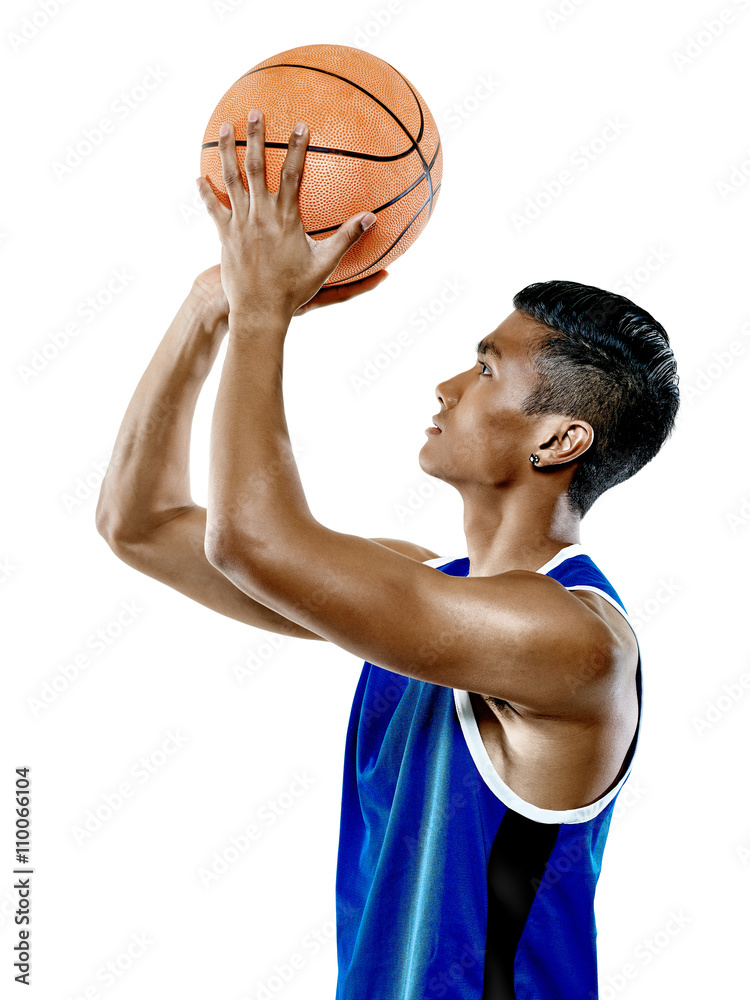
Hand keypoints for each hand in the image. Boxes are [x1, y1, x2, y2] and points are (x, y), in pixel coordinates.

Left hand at [196, 111, 379, 322]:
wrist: (260, 311)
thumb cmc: (294, 290)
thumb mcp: (324, 264)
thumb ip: (347, 237)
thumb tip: (371, 218)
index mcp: (286, 218)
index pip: (292, 174)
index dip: (297, 148)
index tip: (300, 125)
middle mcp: (260, 215)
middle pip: (256, 167)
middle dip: (255, 137)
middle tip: (254, 113)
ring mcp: (240, 224)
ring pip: (231, 179)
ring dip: (226, 151)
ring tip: (223, 128)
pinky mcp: (225, 236)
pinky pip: (213, 209)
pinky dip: (206, 192)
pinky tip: (199, 177)